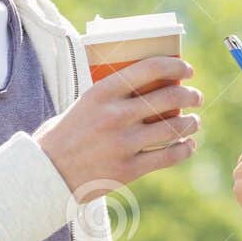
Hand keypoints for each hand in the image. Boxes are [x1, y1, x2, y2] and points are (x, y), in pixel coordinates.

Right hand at [34, 56, 202, 197]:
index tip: (187, 71)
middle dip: (190, 96)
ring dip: (190, 122)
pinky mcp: (128, 169)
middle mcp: (115, 115)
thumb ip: (112, 95)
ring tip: (193, 122)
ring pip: (173, 127)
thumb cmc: (65, 135)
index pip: (149, 69)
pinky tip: (188, 145)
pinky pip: (168, 156)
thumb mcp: (83, 104)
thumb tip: (151, 84)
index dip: (175, 67)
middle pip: (168, 98)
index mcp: (102, 92)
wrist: (46, 174)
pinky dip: (184, 149)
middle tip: (196, 97)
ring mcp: (123, 143)